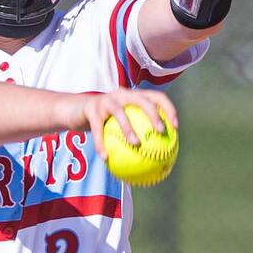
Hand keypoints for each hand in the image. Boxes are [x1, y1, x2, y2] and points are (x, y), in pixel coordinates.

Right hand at [58, 88, 178, 159]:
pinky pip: (98, 128)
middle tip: (160, 132)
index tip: (175, 128)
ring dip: (129, 128)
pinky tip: (105, 157)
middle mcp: (121, 94)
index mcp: (133, 96)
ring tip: (135, 144)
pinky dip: (101, 143)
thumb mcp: (122, 123)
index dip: (169, 109)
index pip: (157, 97)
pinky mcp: (91, 108)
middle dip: (153, 114)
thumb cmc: (105, 121)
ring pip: (120, 113)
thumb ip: (138, 133)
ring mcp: (105, 99)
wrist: (77, 111)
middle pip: (141, 100)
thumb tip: (159, 158)